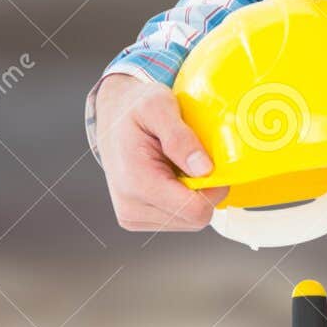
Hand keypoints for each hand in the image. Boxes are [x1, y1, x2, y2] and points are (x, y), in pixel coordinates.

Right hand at [94, 73, 227, 230]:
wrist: (111, 118)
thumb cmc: (133, 109)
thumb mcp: (158, 106)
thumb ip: (181, 138)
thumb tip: (205, 170)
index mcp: (136, 181)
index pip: (194, 210)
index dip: (215, 188)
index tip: (214, 163)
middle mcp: (131, 207)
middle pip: (195, 217)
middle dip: (204, 189)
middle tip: (193, 159)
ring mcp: (132, 216)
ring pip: (188, 220)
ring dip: (193, 194)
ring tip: (177, 164)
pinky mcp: (137, 219)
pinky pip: (177, 218)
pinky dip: (182, 197)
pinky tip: (171, 175)